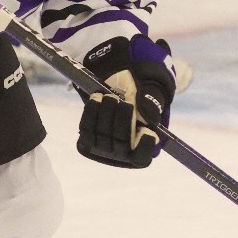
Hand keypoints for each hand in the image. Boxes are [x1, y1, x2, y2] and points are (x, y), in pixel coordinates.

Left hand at [76, 36, 175, 168]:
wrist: (115, 81)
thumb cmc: (137, 90)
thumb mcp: (147, 93)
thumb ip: (150, 106)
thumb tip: (149, 121)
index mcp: (142, 147)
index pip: (142, 157)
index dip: (144, 147)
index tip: (147, 132)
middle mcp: (122, 153)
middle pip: (121, 143)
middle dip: (123, 120)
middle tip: (124, 102)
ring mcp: (103, 148)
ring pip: (103, 135)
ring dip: (106, 113)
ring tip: (110, 96)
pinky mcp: (87, 138)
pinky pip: (86, 129)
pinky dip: (91, 112)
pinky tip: (96, 98)